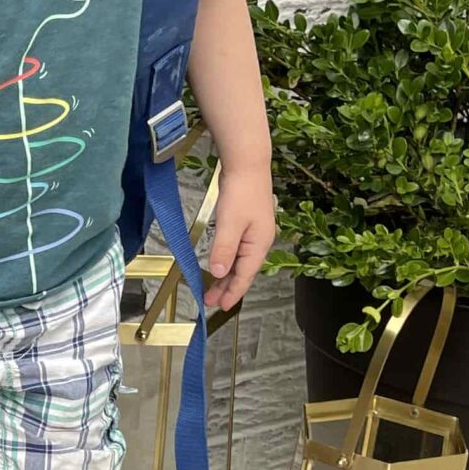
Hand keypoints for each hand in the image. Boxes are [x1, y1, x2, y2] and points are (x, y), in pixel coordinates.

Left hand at [205, 165, 275, 312]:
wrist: (248, 163)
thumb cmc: (241, 191)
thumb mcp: (229, 224)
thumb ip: (223, 250)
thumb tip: (218, 273)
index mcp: (259, 244)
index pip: (245, 276)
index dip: (232, 293)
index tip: (219, 306)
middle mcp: (260, 241)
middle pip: (242, 271)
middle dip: (226, 287)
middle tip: (209, 300)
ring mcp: (255, 232)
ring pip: (239, 261)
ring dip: (225, 275)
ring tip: (211, 287)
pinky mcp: (247, 224)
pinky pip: (237, 250)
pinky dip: (227, 260)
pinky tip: (220, 263)